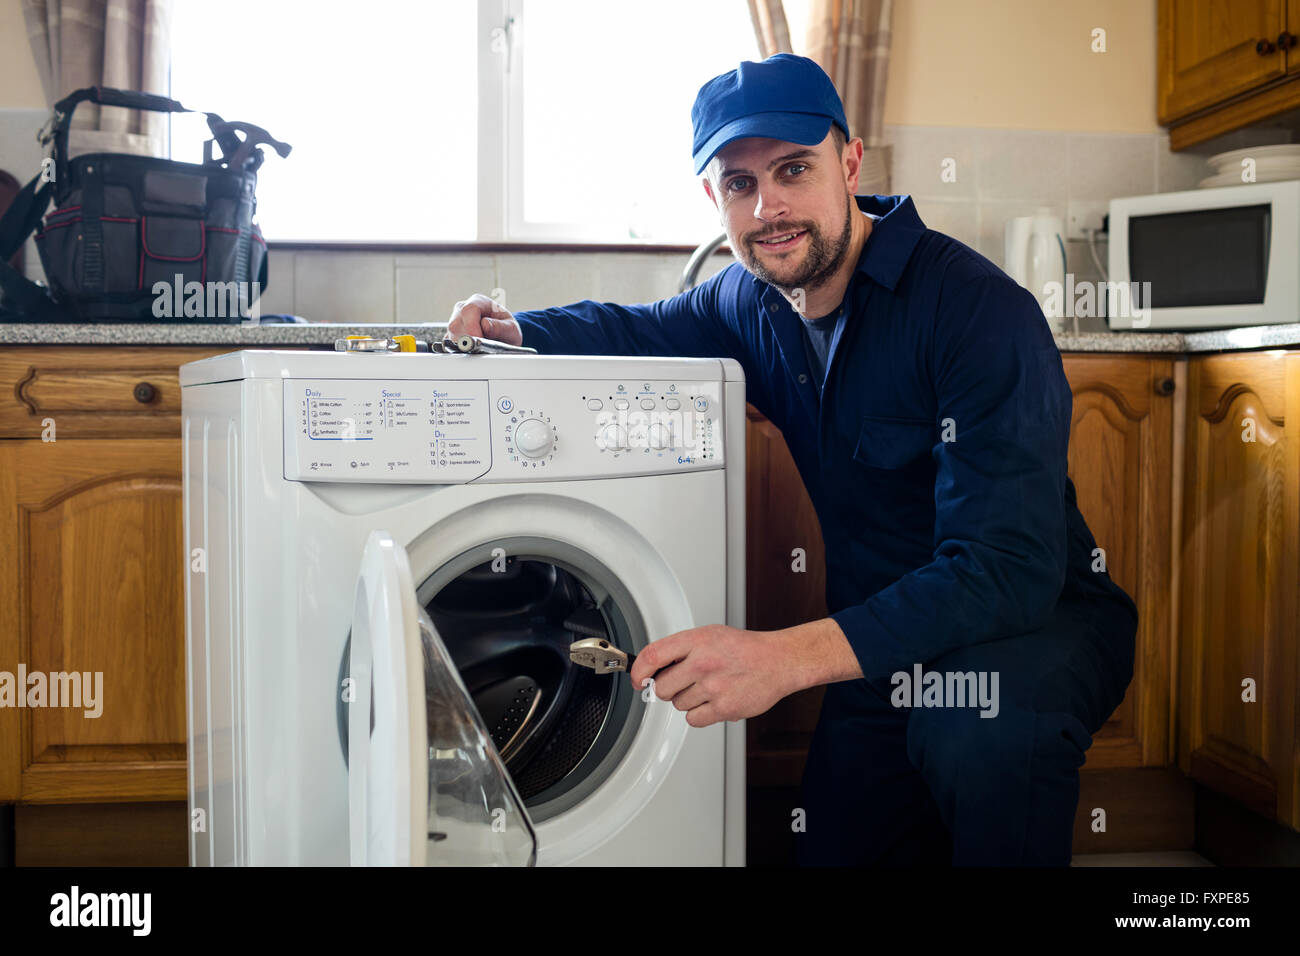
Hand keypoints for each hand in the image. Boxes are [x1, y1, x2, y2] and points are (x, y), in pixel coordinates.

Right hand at [447, 293, 522, 345]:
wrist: (504, 336)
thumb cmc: (506, 329)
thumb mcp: (511, 328)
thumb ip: (501, 327)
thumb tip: (486, 325)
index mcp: (479, 302)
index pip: (468, 310)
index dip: (472, 326)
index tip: (479, 339)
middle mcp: (463, 309)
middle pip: (456, 324)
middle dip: (468, 339)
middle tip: (482, 347)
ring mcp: (455, 321)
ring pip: (451, 334)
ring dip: (464, 345)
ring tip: (480, 348)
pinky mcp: (452, 333)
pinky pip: (450, 342)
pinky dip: (460, 349)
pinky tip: (472, 350)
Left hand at [628, 624, 799, 727]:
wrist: (778, 661)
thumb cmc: (743, 649)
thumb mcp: (709, 635)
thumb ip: (680, 649)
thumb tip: (651, 669)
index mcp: (697, 640)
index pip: (652, 656)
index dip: (638, 671)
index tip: (637, 680)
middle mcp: (703, 662)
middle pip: (661, 688)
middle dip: (668, 688)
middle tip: (685, 682)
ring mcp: (714, 686)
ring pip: (677, 705)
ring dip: (688, 700)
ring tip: (708, 687)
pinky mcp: (724, 708)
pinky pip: (693, 720)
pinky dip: (700, 715)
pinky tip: (713, 701)